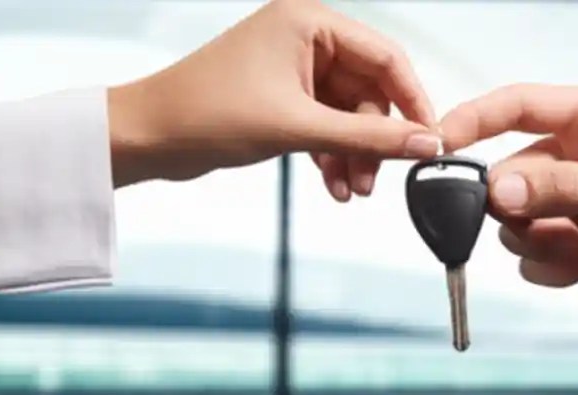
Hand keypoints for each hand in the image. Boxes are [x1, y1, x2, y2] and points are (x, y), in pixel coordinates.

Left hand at [106, 0, 439, 198]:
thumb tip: (422, 144)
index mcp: (308, 21)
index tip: (429, 140)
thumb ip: (367, 137)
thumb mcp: (298, 128)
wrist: (148, 136)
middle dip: (376, 139)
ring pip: (349, 114)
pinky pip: (326, 125)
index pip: (385, 57)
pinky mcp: (282, 97)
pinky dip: (333, 155)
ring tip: (354, 190)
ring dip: (355, 154)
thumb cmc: (205, 113)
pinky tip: (334, 186)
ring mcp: (292, 68)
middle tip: (378, 179)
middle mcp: (304, 37)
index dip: (413, 101)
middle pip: (369, 90)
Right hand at [439, 83, 577, 355]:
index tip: (437, 148)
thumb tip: (501, 190)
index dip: (472, 122)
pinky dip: (551, 269)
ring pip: (515, 222)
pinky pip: (535, 257)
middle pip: (506, 175)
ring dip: (536, 243)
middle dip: (515, 209)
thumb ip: (567, 189)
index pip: (517, 105)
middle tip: (539, 228)